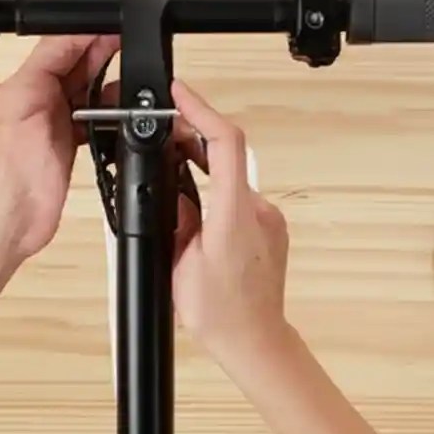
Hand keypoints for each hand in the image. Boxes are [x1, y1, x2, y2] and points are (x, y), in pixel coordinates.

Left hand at [0, 23, 118, 258]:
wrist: (13, 217)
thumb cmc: (9, 168)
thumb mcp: (25, 102)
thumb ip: (48, 65)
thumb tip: (73, 35)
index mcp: (26, 82)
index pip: (61, 39)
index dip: (87, 21)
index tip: (112, 5)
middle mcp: (41, 97)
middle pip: (79, 59)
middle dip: (105, 43)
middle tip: (133, 33)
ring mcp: (58, 120)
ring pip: (92, 87)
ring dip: (113, 78)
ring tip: (136, 72)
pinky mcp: (71, 144)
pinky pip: (98, 117)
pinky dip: (113, 111)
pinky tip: (125, 110)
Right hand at [170, 80, 291, 358]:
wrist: (255, 340)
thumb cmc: (220, 313)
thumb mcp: (181, 263)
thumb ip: (180, 218)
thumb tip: (178, 190)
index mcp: (233, 214)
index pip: (225, 142)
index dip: (202, 109)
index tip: (180, 93)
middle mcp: (258, 210)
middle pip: (226, 154)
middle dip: (193, 140)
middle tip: (163, 137)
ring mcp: (268, 218)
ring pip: (230, 177)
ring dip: (202, 169)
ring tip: (173, 179)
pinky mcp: (270, 228)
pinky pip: (238, 197)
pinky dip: (216, 193)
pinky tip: (195, 211)